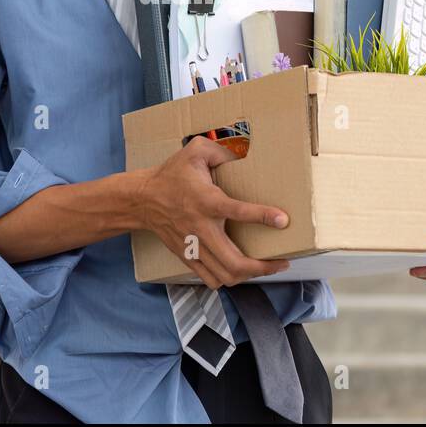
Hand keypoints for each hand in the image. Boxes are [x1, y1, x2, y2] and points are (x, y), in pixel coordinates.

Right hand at [136, 135, 291, 288]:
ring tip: (265, 268)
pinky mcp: (188, 257)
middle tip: (282, 262)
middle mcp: (201, 228)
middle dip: (262, 267)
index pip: (236, 210)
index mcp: (206, 201)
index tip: (282, 220)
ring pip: (225, 275)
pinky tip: (240, 271)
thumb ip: (221, 148)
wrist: (143, 199)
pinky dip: (229, 279)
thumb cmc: (172, 175)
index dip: (261, 216)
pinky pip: (210, 279)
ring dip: (249, 276)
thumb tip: (244, 147)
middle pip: (233, 261)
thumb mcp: (195, 152)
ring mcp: (193, 246)